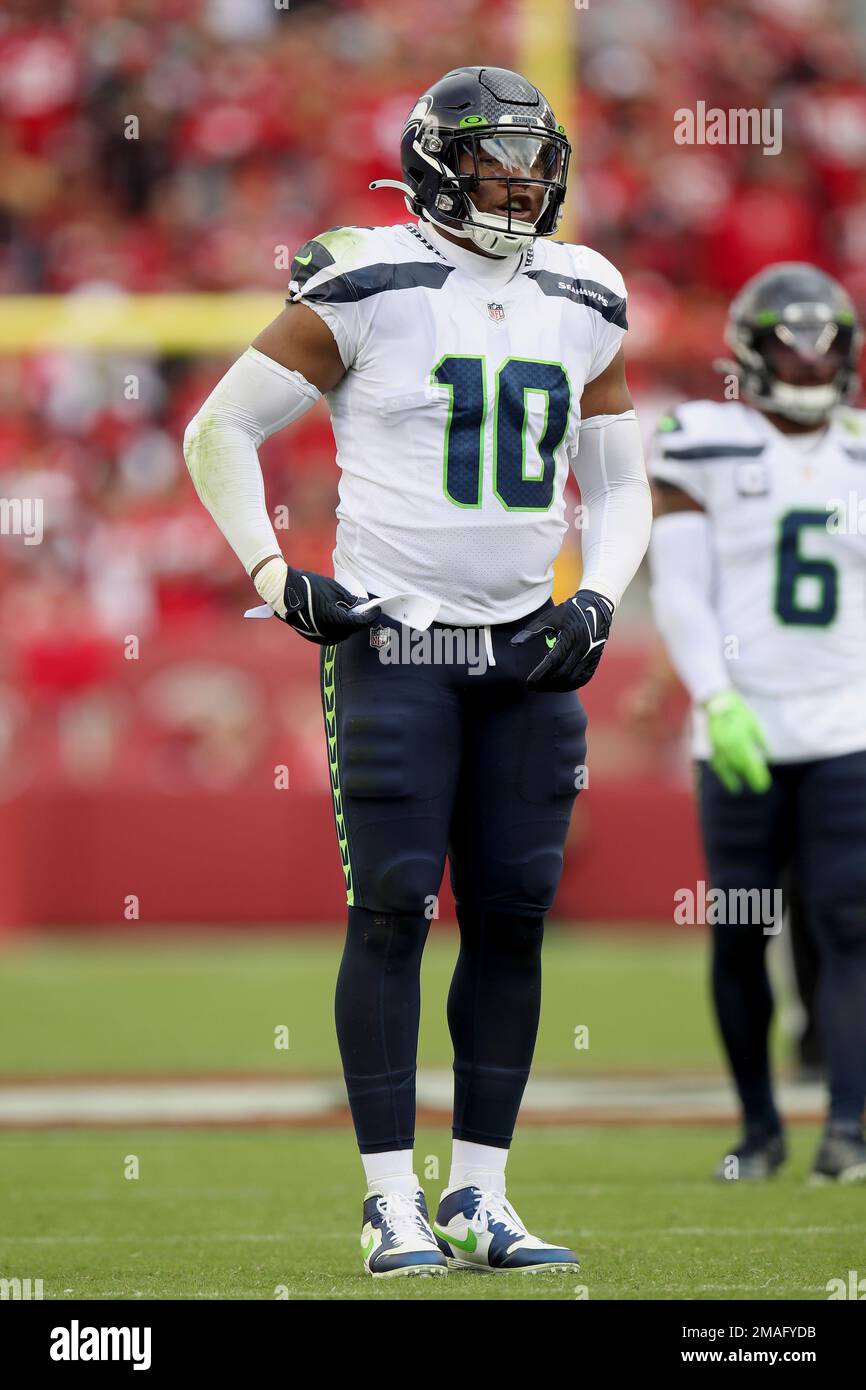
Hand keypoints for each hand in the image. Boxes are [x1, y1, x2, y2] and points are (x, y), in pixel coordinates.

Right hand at [254, 557, 380, 643]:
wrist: (281, 590)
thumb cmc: (306, 586)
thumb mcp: (333, 588)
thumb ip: (349, 600)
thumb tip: (359, 605)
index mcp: (333, 620)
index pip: (358, 623)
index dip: (370, 616)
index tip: (376, 610)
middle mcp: (326, 632)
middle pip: (350, 631)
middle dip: (358, 621)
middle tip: (364, 610)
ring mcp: (317, 636)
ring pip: (340, 635)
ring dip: (348, 626)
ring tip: (351, 613)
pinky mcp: (311, 636)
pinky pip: (330, 636)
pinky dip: (337, 628)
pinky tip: (338, 618)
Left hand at [511, 588, 614, 690]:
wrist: (597, 608)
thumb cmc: (569, 612)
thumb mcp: (550, 617)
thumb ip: (532, 631)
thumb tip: (514, 643)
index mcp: (570, 637)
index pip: (552, 662)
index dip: (539, 674)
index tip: (528, 682)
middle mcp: (582, 649)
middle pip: (562, 674)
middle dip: (545, 683)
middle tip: (533, 687)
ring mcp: (590, 656)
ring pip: (572, 680)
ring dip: (556, 687)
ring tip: (543, 687)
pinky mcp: (594, 661)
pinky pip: (583, 679)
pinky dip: (570, 685)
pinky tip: (558, 686)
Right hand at [705, 690, 770, 793]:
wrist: (716, 701)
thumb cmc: (738, 711)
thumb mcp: (753, 724)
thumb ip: (760, 741)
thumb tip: (768, 756)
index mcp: (741, 741)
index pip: (751, 764)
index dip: (757, 776)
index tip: (763, 786)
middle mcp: (729, 747)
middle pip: (739, 768)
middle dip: (749, 777)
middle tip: (758, 788)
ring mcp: (718, 747)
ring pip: (725, 768)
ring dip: (730, 779)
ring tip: (735, 788)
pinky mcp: (711, 745)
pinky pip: (715, 762)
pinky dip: (720, 770)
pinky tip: (723, 775)